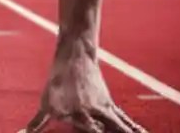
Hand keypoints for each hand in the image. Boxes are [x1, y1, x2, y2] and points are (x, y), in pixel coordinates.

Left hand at [21, 46, 146, 132]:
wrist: (76, 55)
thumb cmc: (58, 81)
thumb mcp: (45, 103)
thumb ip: (36, 124)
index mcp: (79, 116)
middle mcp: (94, 113)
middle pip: (112, 131)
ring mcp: (104, 108)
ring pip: (121, 127)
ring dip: (131, 132)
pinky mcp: (109, 104)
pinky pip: (123, 118)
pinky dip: (133, 127)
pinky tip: (142, 132)